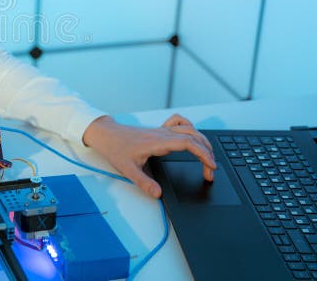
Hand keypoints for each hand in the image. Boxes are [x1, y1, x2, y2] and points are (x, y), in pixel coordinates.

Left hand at [82, 113, 215, 198]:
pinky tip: (192, 138)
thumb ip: (143, 182)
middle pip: (193, 136)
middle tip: (210, 170)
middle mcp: (162, 133)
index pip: (188, 143)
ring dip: (202, 140)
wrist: (106, 134)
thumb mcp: (127, 169)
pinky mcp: (159, 130)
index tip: (211, 166)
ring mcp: (161, 130)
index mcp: (157, 142)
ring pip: (189, 129)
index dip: (203, 154)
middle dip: (207, 152)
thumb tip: (158, 194)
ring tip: (208, 156)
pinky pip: (179, 123)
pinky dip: (190, 128)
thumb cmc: (115, 148)